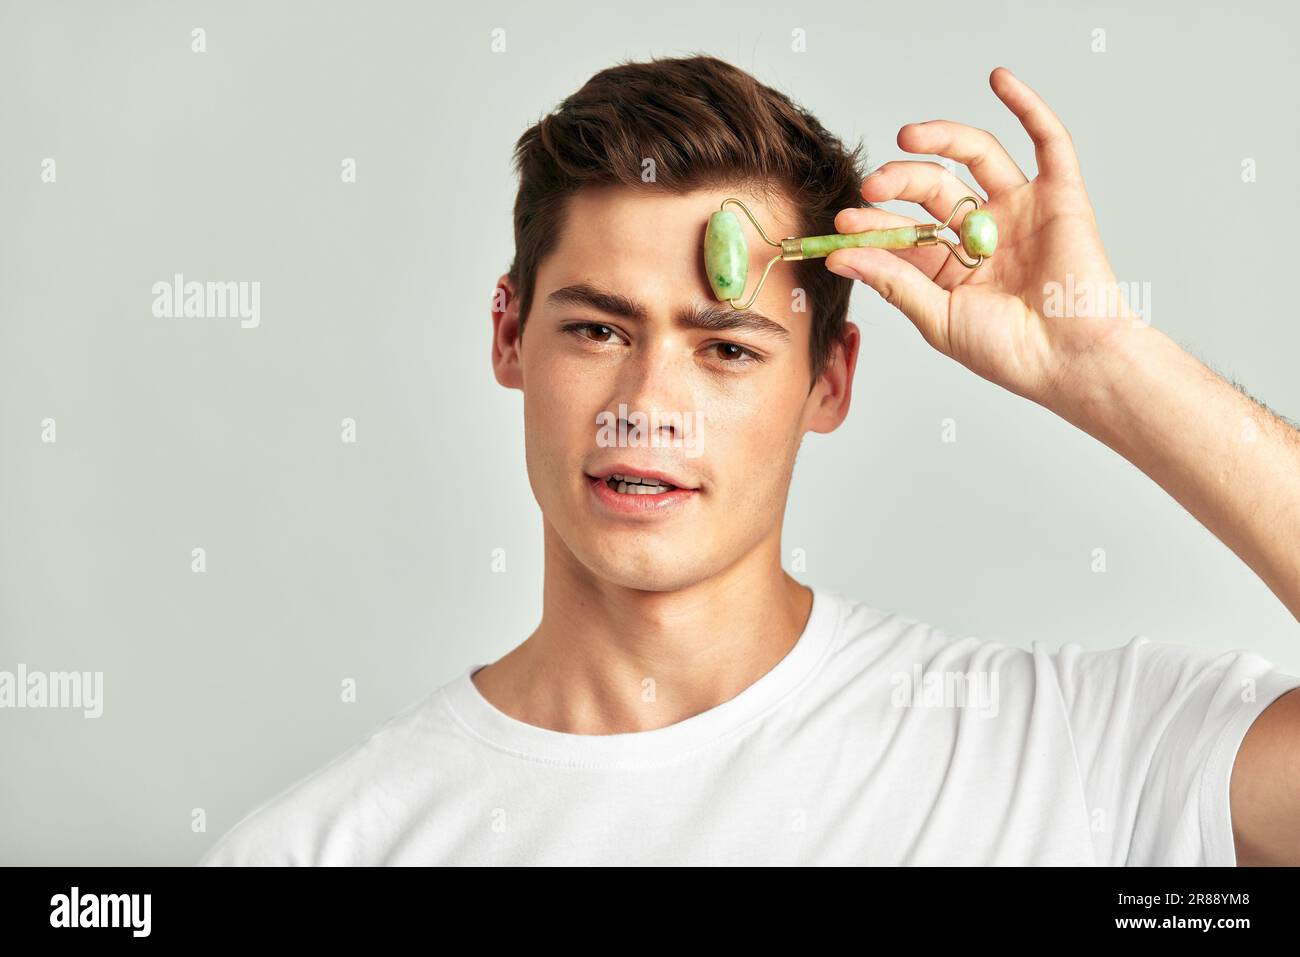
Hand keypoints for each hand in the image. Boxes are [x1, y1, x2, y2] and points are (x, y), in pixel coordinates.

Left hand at [825, 67, 1136, 413]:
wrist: (1067, 359)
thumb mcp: (937, 317)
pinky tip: (1000, 81)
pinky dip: (1027, 107)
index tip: (844, 221)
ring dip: (941, 138)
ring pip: (977, 156)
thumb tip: (839, 255)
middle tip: (872, 185)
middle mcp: (985, 232)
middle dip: (900, 181)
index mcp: (954, 266)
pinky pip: (1047, 142)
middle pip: (935, 188)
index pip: (906, 230)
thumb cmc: (1008, 352)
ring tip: (906, 137)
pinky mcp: (1060, 196)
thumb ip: (892, 281)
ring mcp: (1021, 210)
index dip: (875, 222)